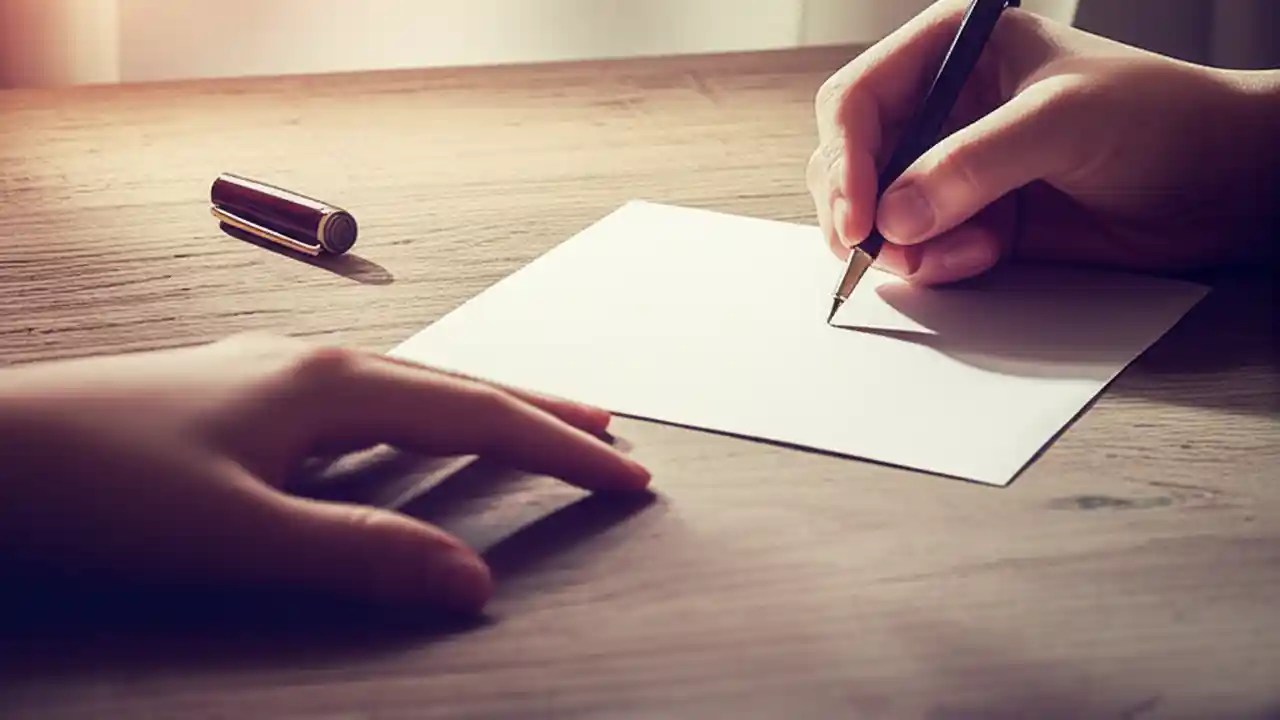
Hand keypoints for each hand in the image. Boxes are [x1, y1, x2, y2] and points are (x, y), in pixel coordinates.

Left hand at [0, 334, 649, 612]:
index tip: (631, 475)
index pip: (483, 416)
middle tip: (614, 431)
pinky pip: (371, 404)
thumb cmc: (96, 484)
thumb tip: (472, 582)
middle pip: (463, 385)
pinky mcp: (247, 398)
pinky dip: (426, 419)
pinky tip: (412, 432)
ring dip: (488, 407)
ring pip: (416, 388)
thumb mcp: (237, 534)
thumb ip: (359, 553)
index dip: (563, 450)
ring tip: (538, 422)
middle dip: (545, 412)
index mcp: (333, 388)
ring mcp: (279, 376)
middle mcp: (317, 367)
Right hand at [810, 0, 1279, 284]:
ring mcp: (954, 167)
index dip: (844, 161)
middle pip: (853, 163)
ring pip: (880, 216)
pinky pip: (921, 251)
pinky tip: (986, 256)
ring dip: (906, 247)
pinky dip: (939, 265)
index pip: (856, 102)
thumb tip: (895, 216)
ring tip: (965, 253)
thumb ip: (973, 165)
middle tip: (887, 252)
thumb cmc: (1160, 117)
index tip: (859, 217)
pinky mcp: (973, 219)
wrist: (1222, 182)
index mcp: (950, 53)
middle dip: (864, 212)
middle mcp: (942, 108)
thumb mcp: (1062, 122)